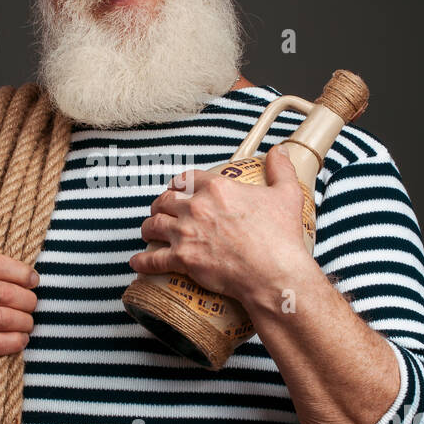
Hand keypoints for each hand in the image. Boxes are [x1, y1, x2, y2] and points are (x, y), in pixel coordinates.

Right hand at [0, 252, 38, 374]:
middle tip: (32, 306)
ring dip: (25, 322)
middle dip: (27, 300)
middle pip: (4, 292)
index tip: (33, 280)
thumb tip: (26, 275)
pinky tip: (20, 340)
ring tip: (27, 324)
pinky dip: (15, 342)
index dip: (20, 271)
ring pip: (5, 317)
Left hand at [128, 144, 311, 301]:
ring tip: (147, 232)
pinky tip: (136, 262)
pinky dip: (142, 262)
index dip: (177, 183)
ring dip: (147, 228)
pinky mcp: (182, 259)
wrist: (273, 272)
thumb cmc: (280, 237)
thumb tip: (281, 151)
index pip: (187, 179)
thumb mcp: (286, 195)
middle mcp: (197, 207)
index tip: (174, 188)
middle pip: (165, 201)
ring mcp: (187, 233)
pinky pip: (153, 259)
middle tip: (159, 211)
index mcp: (217, 188)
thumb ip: (281, 170)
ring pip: (154, 225)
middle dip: (159, 205)